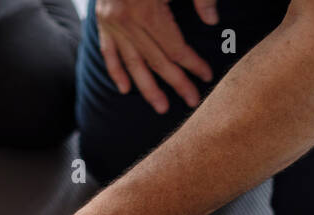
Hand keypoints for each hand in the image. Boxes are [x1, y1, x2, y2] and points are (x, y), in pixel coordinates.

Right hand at [95, 0, 214, 111]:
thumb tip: (212, 20)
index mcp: (147, 9)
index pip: (175, 46)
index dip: (192, 63)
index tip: (206, 76)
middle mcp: (126, 20)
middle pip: (156, 59)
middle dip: (176, 82)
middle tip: (192, 101)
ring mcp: (111, 23)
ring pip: (132, 62)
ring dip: (147, 87)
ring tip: (161, 106)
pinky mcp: (101, 20)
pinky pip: (108, 52)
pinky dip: (116, 71)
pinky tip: (125, 89)